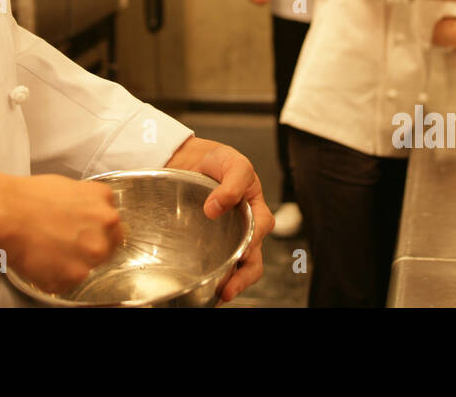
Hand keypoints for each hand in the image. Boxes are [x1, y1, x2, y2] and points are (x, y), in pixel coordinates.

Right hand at [0, 171, 123, 293]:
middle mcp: (104, 229)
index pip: (115, 227)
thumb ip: (89, 205)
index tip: (86, 236)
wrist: (6, 213)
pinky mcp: (74, 276)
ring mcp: (91, 255)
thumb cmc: (28, 197)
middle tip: (64, 245)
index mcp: (104, 203)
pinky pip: (68, 282)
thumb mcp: (70, 187)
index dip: (99, 233)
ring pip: (88, 267)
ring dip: (72, 264)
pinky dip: (55, 276)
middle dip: (88, 249)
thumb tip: (91, 218)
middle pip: (107, 249)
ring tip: (47, 250)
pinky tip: (40, 259)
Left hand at [165, 136, 274, 303]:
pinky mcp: (210, 244)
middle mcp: (245, 228)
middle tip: (228, 289)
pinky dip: (213, 277)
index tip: (242, 251)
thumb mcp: (233, 164)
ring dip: (231, 283)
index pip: (261, 228)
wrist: (194, 161)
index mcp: (256, 209)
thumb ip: (231, 184)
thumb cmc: (220, 161)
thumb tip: (216, 208)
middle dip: (243, 277)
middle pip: (253, 259)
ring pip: (237, 267)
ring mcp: (228, 238)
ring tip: (219, 295)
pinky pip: (215, 263)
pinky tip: (203, 286)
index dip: (253, 241)